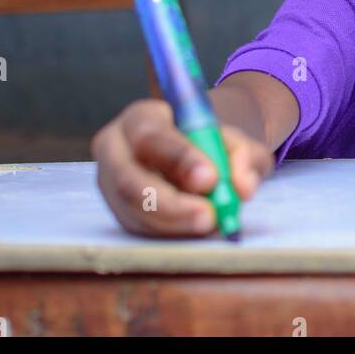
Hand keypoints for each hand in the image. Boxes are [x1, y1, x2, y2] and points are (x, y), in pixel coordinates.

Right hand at [91, 99, 273, 236]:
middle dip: (171, 204)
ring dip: (174, 225)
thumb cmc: (210, 144)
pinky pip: (140, 231)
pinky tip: (197, 232)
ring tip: (210, 225)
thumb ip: (242, 155)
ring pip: (133, 213)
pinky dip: (171, 235)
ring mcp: (111, 187)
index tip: (210, 178)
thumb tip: (242, 187)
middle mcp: (116, 151)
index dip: (178, 158)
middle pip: (129, 182)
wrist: (195, 156)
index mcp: (141, 118)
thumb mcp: (232, 139)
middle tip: (209, 215)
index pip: (150, 136)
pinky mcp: (120, 214)